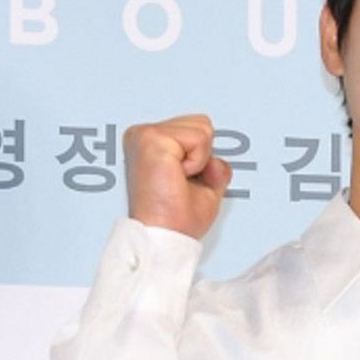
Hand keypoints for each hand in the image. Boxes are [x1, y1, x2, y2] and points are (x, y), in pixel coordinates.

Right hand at [123, 115, 231, 239]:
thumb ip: (213, 166)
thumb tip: (218, 161)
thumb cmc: (176, 219)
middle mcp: (142, 135)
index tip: (181, 181)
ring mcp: (144, 135)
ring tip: (178, 179)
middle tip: (182, 182)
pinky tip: (177, 176)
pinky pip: (199, 138)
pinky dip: (198, 162)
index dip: (201, 158)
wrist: (166, 235)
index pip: (195, 129)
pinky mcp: (151, 139)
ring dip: (200, 160)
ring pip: (202, 128)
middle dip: (202, 156)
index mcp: (150, 143)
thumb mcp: (205, 187)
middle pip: (201, 123)